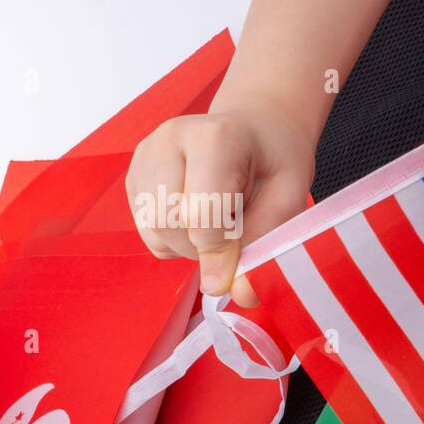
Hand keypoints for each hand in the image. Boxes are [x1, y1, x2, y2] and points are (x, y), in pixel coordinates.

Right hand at [125, 100, 314, 306]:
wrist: (256, 129)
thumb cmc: (275, 162)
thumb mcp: (288, 200)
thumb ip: (265, 245)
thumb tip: (240, 294)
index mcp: (214, 138)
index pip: (200, 214)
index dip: (220, 252)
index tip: (239, 267)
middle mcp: (169, 140)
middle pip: (167, 223)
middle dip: (202, 249)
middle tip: (235, 236)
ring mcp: (145, 155)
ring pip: (152, 230)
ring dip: (187, 246)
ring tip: (219, 225)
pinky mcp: (135, 174)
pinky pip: (146, 229)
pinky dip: (174, 238)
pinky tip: (198, 218)